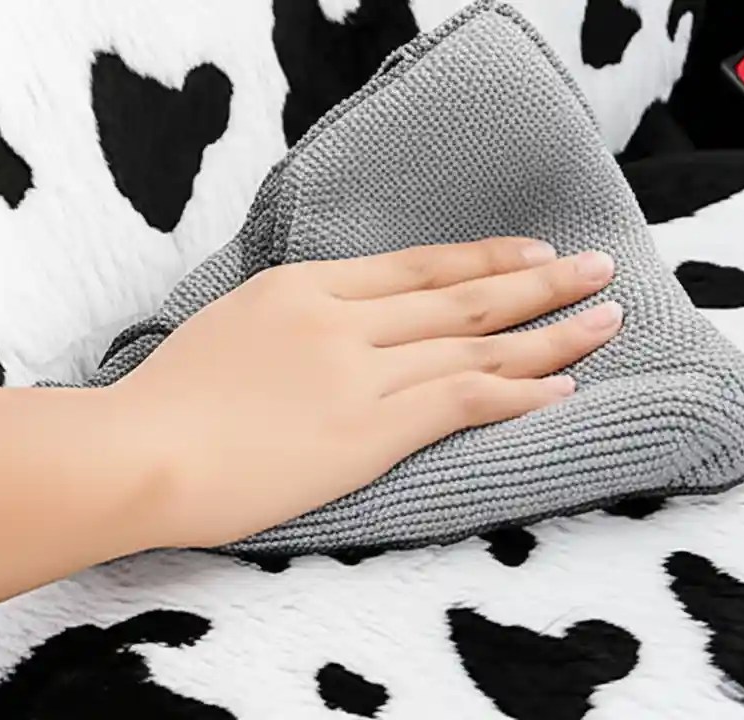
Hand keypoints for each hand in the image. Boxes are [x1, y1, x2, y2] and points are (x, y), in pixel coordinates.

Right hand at [110, 237, 620, 549]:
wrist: (137, 454)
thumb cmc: (165, 405)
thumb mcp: (230, 326)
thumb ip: (292, 315)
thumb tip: (337, 318)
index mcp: (306, 287)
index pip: (418, 266)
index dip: (484, 258)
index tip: (532, 252)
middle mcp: (345, 320)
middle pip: (465, 296)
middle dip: (541, 280)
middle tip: (600, 268)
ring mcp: (362, 373)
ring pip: (479, 344)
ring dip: (551, 333)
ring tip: (606, 320)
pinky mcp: (371, 431)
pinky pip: (465, 400)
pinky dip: (520, 392)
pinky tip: (563, 386)